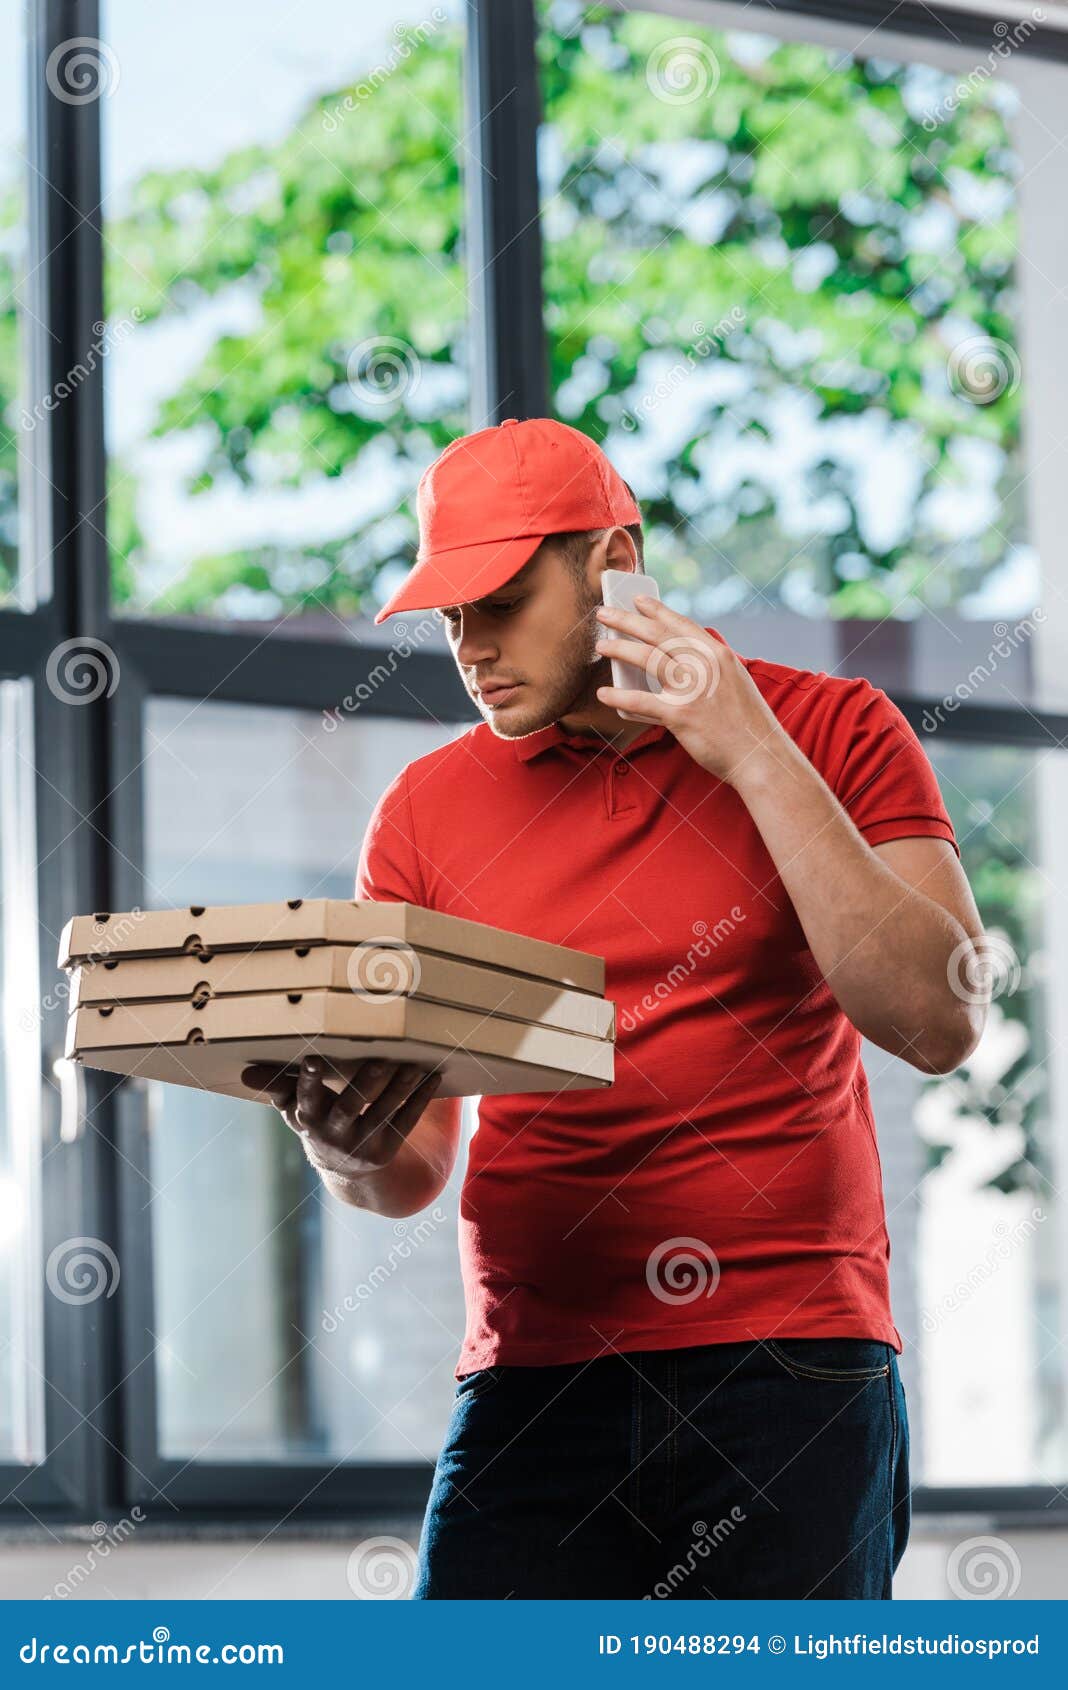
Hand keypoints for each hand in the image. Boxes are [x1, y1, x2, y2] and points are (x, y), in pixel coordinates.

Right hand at [241, 1054, 442, 1181]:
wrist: (343, 1169)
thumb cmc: (316, 1122)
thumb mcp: (295, 1109)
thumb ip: (278, 1087)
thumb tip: (245, 1073)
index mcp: (307, 1119)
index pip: (305, 1098)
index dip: (309, 1081)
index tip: (314, 1058)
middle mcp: (333, 1135)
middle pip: (349, 1107)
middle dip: (363, 1083)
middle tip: (382, 1059)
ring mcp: (360, 1146)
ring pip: (382, 1113)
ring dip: (399, 1088)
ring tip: (414, 1064)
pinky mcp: (385, 1151)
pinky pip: (405, 1122)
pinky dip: (419, 1100)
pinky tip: (432, 1078)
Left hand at [594, 597, 788, 786]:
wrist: (758, 754)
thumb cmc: (745, 723)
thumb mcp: (734, 682)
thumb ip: (709, 667)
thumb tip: (676, 661)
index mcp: (718, 654)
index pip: (682, 624)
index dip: (657, 610)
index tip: (638, 600)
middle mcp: (704, 665)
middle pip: (658, 634)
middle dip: (627, 620)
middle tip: (605, 613)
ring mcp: (692, 689)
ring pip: (647, 658)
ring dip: (619, 649)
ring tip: (602, 645)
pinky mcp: (680, 715)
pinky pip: (640, 702)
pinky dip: (618, 697)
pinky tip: (603, 694)